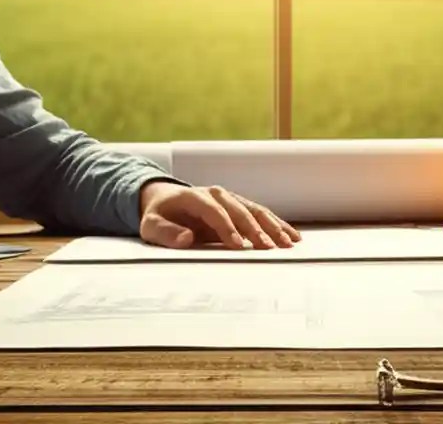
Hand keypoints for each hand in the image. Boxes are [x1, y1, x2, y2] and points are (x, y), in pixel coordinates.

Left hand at [138, 181, 301, 249]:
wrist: (165, 201)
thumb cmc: (158, 216)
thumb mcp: (151, 225)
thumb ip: (166, 232)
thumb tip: (185, 239)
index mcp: (195, 197)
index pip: (214, 211)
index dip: (226, 228)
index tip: (237, 246)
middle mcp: (217, 194)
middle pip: (240, 210)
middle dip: (255, 230)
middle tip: (268, 248)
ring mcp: (230, 199)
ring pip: (255, 211)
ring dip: (273, 227)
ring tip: (287, 243)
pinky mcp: (239, 207)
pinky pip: (261, 214)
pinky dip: (277, 225)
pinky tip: (291, 236)